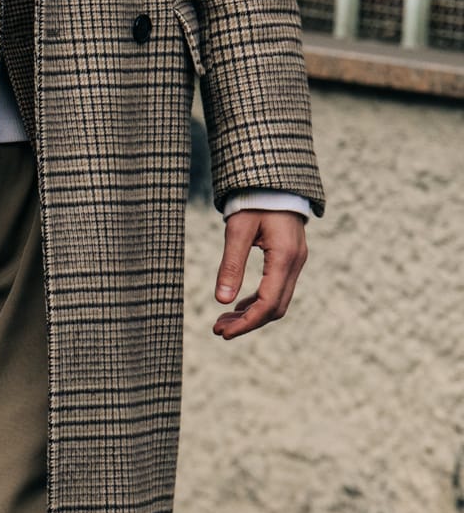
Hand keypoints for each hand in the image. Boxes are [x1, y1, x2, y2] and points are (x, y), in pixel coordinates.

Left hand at [212, 210, 307, 339]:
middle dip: (247, 323)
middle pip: (275, 307)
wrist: (273, 180)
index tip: (222, 332)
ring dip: (252, 314)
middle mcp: (295, 263)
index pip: (268, 303)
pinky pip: (277, 288)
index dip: (246, 323)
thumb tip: (221, 301)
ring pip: (277, 300)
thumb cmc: (254, 199)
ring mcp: (295, 261)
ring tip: (223, 322)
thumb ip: (231, 265)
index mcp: (284, 257)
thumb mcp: (237, 230)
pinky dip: (258, 301)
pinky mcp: (289, 258)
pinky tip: (238, 306)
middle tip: (218, 330)